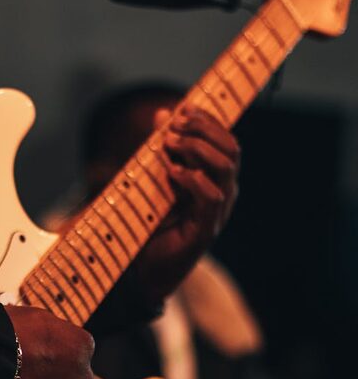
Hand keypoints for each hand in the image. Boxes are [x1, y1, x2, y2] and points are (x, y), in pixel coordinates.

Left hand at [136, 106, 239, 303]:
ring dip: (198, 148)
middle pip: (232, 149)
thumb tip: (161, 113)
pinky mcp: (206, 229)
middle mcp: (224, 193)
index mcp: (216, 180)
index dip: (208, 120)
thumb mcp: (155, 179)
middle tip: (175, 123)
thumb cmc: (152, 225)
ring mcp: (218, 212)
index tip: (183, 107)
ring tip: (170, 143)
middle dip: (205, 129)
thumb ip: (161, 149)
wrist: (146, 270)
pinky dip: (192, 178)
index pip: (226, 141)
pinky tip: (172, 171)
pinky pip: (212, 195)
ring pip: (226, 167)